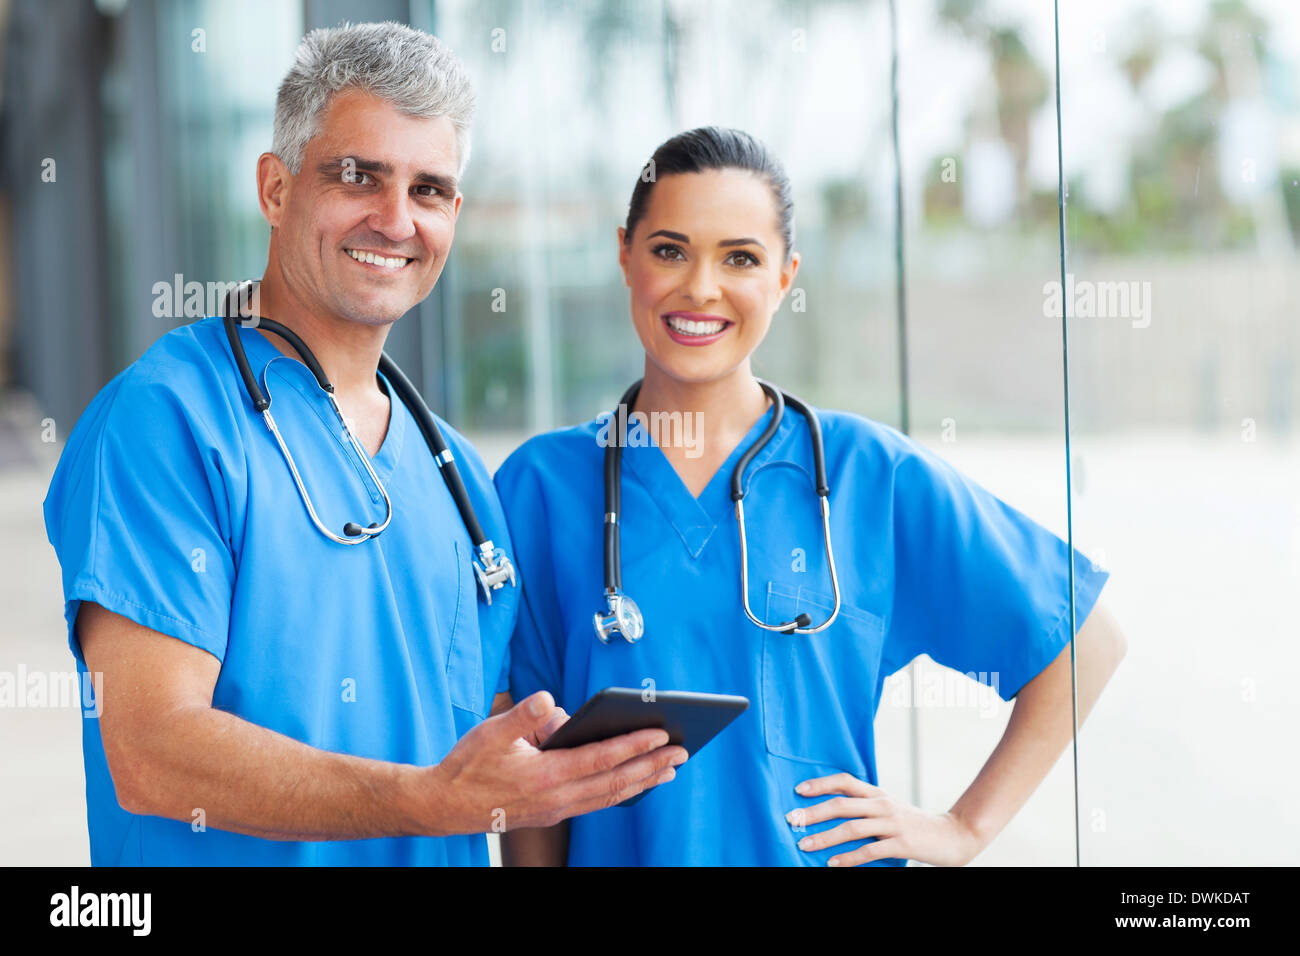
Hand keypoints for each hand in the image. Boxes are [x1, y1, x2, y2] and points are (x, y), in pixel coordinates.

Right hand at [426, 690, 686, 834]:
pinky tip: (634, 784)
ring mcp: (556, 810)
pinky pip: (596, 803)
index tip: (661, 734)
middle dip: (651, 765)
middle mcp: (557, 797)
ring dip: (642, 781)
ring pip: (609, 797)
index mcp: (545, 775)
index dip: (633, 746)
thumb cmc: (467, 766)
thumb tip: (548, 700)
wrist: (444, 806)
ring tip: (669, 769)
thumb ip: (522, 716)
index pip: (600, 759)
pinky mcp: (553, 814)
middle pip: (615, 782)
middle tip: (682, 752)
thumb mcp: (490, 732)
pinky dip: (621, 792)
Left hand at [787, 773, 983, 866]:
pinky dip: (849, 858)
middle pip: (842, 804)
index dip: (821, 783)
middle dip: (813, 812)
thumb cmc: (914, 824)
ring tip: (804, 844)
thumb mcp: (889, 808)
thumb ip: (865, 806)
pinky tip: (833, 864)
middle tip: (792, 820)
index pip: (846, 781)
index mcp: (878, 794)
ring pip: (852, 827)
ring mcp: (892, 824)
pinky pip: (870, 851)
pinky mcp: (901, 844)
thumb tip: (831, 809)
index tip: (798, 790)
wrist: (952, 835)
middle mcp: (882, 805)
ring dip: (825, 837)